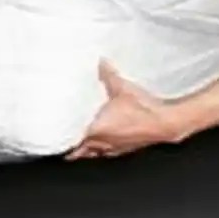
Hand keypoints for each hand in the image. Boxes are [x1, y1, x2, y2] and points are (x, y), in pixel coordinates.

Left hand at [65, 61, 186, 160]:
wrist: (164, 123)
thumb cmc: (143, 110)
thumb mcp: (122, 87)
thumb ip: (108, 75)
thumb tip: (101, 62)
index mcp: (96, 130)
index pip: (73, 142)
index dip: (62, 142)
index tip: (54, 141)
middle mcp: (103, 143)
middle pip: (81, 152)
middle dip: (72, 148)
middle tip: (63, 144)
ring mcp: (114, 148)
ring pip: (94, 154)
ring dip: (87, 151)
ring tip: (79, 147)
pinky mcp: (125, 150)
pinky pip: (108, 153)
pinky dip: (102, 150)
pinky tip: (104, 145)